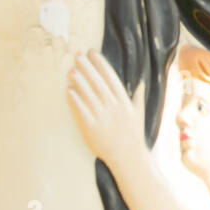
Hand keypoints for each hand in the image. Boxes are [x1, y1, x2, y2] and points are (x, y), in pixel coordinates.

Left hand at [67, 49, 146, 168]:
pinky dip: (75, 100)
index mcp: (124, 101)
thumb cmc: (133, 134)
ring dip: (79, 81)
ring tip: (71, 70)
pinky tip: (69, 90)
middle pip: (98, 83)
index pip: (111, 77)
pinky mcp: (90, 128)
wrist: (127, 156)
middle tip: (78, 55)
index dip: (101, 64)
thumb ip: (138, 96)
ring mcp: (101, 117)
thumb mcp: (139, 113)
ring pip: (88, 95)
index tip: (93, 53)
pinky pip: (81, 111)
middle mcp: (113, 107)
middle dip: (87, 67)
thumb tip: (141, 81)